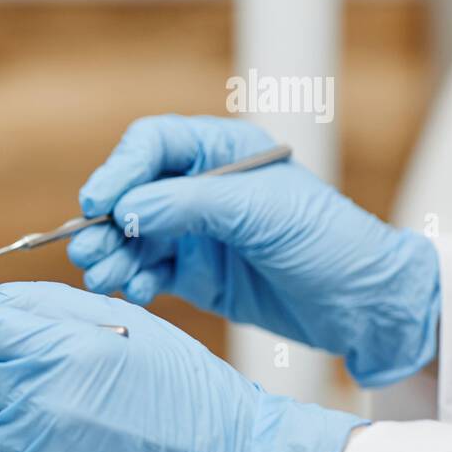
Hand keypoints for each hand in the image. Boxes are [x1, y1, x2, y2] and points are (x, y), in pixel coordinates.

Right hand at [68, 114, 439, 386]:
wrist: (364, 306)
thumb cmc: (330, 241)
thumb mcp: (262, 212)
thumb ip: (189, 204)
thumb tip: (126, 209)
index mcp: (222, 153)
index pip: (152, 146)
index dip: (119, 170)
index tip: (97, 203)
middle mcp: (201, 188)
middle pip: (131, 193)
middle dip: (106, 222)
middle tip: (87, 250)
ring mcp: (195, 232)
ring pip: (132, 236)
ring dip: (112, 254)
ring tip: (101, 276)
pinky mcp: (194, 273)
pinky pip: (148, 271)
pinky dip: (135, 280)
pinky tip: (136, 291)